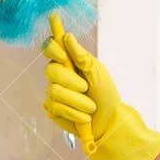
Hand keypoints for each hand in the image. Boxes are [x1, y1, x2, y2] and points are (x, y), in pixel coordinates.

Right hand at [41, 19, 159, 159]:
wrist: (109, 122)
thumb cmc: (105, 95)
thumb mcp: (98, 72)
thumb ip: (81, 56)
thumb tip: (68, 36)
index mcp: (68, 62)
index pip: (50, 48)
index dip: (52, 50)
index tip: (63, 57)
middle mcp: (58, 75)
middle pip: (50, 71)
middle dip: (71, 81)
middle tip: (86, 88)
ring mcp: (53, 92)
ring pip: (55, 91)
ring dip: (77, 101)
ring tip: (91, 107)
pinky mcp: (52, 109)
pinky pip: (56, 107)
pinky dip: (74, 112)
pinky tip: (84, 117)